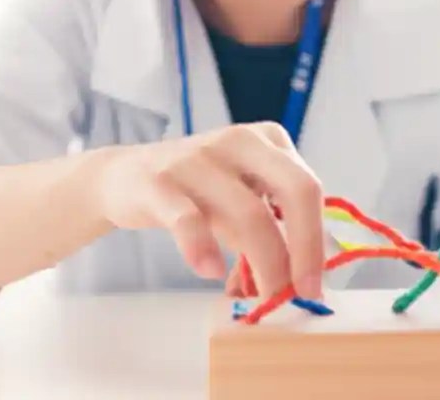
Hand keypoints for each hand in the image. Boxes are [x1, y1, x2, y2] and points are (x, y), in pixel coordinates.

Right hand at [92, 122, 324, 298]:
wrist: (123, 176)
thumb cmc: (196, 191)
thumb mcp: (242, 198)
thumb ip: (273, 229)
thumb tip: (303, 281)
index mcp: (269, 140)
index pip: (309, 189)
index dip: (317, 241)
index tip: (313, 286)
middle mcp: (240, 140)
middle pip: (296, 190)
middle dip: (305, 249)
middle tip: (297, 294)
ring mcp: (199, 158)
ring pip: (250, 213)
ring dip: (264, 264)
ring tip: (260, 299)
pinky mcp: (159, 181)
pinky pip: (189, 219)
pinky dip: (203, 250)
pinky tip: (210, 270)